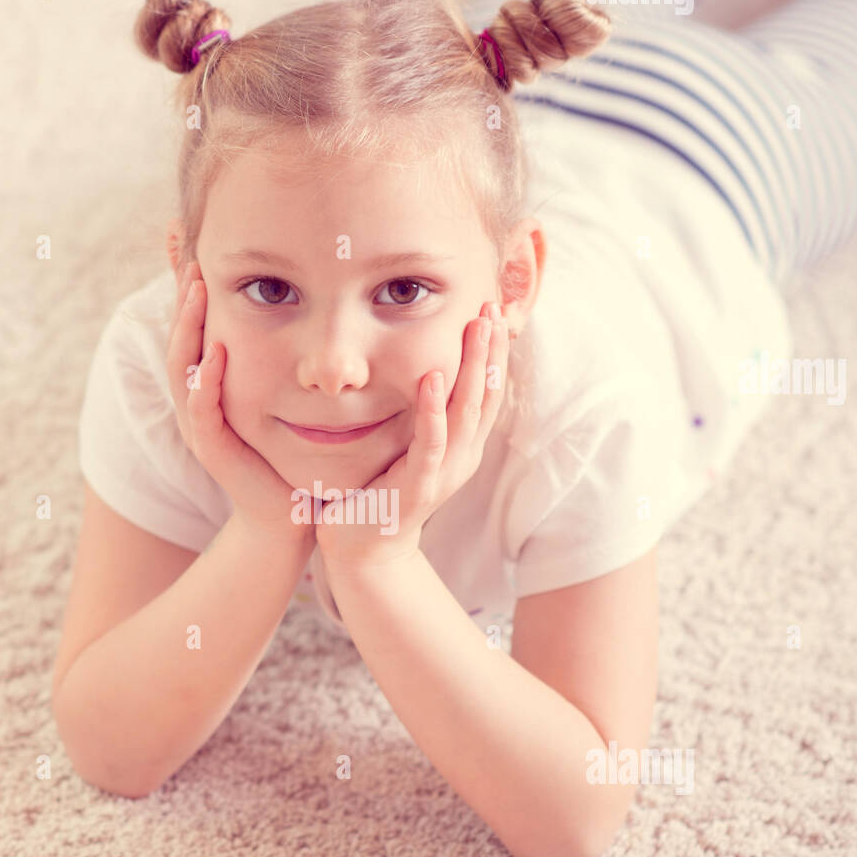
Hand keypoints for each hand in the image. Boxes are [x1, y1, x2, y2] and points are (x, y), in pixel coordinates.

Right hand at [167, 262, 314, 550]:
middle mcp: (200, 397)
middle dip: (182, 290)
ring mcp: (201, 423)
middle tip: (184, 245)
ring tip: (196, 288)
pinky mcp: (214, 449)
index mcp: (214, 379)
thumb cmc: (295, 449)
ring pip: (184, 365)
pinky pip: (204, 410)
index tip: (182, 232)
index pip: (195, 319)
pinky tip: (215, 354)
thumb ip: (288, 349)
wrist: (294, 514)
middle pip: (181, 333)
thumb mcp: (289, 390)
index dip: (185, 278)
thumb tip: (310, 297)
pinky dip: (207, 381)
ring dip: (189, 326)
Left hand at [316, 303, 508, 570]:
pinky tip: (434, 379)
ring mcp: (443, 473)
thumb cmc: (382, 491)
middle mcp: (461, 457)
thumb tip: (423, 366)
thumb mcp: (409, 446)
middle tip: (490, 309)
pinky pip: (431, 443)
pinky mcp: (418, 487)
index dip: (492, 352)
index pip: (485, 392)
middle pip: (485, 396)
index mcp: (462, 446)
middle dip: (490, 351)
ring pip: (466, 414)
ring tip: (475, 331)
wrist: (364, 548)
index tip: (490, 311)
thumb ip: (422, 413)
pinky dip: (434, 411)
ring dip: (471, 369)